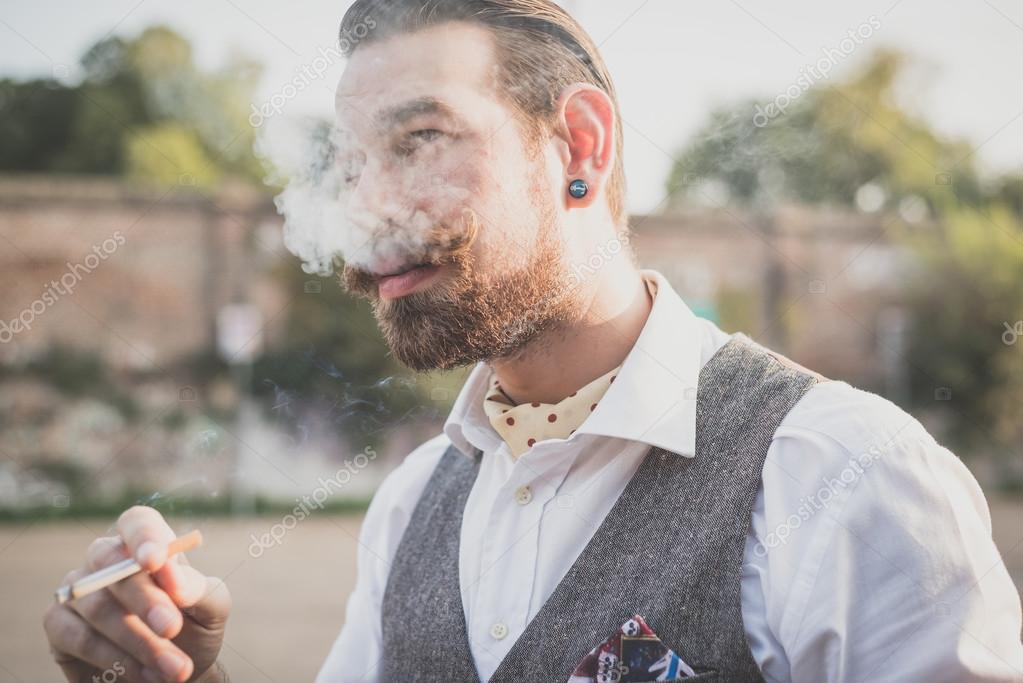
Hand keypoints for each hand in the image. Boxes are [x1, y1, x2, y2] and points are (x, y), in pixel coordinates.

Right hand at [43, 506, 230, 681]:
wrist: (173, 673)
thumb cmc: (194, 628)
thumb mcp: (211, 608)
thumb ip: (199, 590)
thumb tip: (178, 585)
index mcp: (148, 545)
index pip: (137, 523)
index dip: (144, 538)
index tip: (156, 561)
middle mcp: (107, 559)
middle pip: (112, 563)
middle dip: (145, 598)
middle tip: (171, 627)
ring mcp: (79, 590)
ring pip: (99, 607)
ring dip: (139, 641)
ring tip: (174, 668)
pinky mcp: (59, 624)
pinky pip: (81, 638)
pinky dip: (115, 659)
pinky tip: (146, 675)